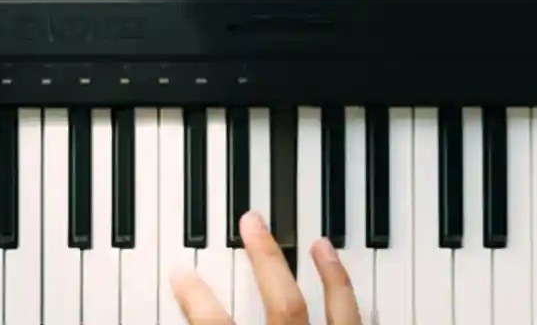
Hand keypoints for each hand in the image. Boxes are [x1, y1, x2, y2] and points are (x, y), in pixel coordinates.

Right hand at [171, 211, 360, 324]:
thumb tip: (187, 315)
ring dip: (331, 276)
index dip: (197, 298)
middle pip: (284, 305)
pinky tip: (350, 289)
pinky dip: (354, 304)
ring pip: (339, 314)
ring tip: (321, 244)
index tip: (182, 273)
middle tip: (252, 221)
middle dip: (267, 259)